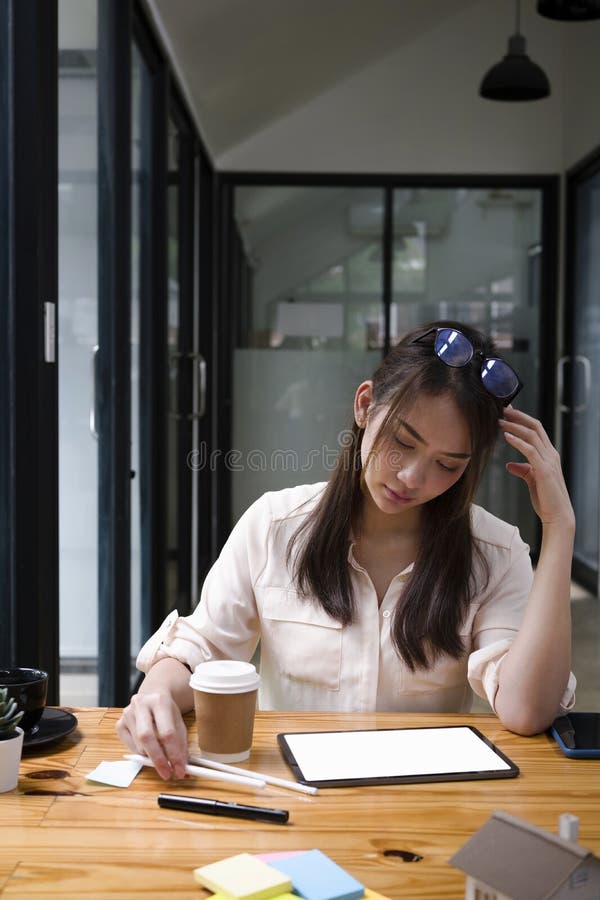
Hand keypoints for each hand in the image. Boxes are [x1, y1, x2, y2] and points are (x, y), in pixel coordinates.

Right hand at [115, 691, 188, 779]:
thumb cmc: (167, 713)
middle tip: (167, 773)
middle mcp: (141, 704)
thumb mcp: (179, 723)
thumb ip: (181, 744)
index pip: (167, 732)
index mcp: (159, 701)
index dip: (174, 754)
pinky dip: (141, 753)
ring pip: (138, 745)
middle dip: (158, 759)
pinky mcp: (119, 724)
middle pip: (147, 737)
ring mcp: (127, 713)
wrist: (152, 698)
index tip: (179, 770)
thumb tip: (181, 767)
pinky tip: (148, 748)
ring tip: (161, 757)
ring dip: (151, 757)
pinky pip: (130, 747)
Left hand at [499, 406, 574, 529]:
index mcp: (549, 455)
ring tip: (500, 421)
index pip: (536, 430)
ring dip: (515, 426)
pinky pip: (530, 451)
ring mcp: (549, 461)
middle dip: (519, 416)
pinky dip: (518, 441)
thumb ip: (523, 470)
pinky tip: (507, 436)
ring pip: (532, 436)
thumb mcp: (532, 481)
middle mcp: (551, 455)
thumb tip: (510, 465)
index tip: (508, 413)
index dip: (523, 419)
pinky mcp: (544, 470)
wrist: (557, 516)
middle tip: (503, 409)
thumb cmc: (546, 500)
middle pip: (535, 427)